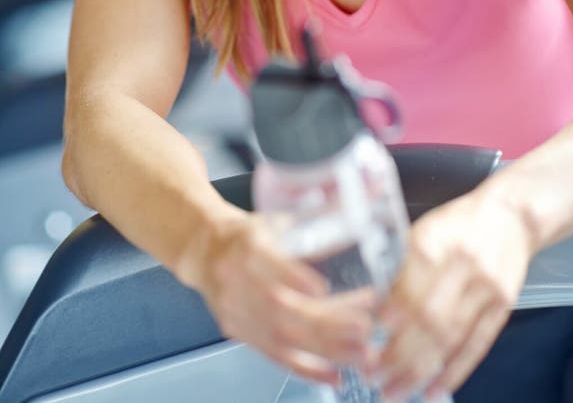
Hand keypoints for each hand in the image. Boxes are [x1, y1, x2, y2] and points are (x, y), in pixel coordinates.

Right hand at [182, 209, 375, 384]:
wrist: (203, 248)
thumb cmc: (247, 232)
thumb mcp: (276, 218)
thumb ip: (317, 218)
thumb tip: (367, 200)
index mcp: (247, 243)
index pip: (267, 261)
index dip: (293, 277)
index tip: (323, 289)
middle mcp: (236, 278)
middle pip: (279, 307)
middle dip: (325, 323)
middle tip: (363, 328)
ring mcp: (234, 309)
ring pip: (280, 336)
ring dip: (324, 349)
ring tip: (361, 354)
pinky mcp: (237, 331)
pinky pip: (273, 355)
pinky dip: (306, 368)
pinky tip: (334, 374)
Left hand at [366, 186, 534, 398]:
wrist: (512, 215)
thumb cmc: (460, 221)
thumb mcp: (426, 229)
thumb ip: (402, 264)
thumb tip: (374, 305)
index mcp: (438, 239)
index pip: (411, 284)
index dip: (389, 316)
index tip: (365, 337)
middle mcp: (464, 264)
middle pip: (430, 318)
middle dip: (398, 353)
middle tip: (372, 375)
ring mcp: (487, 288)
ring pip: (451, 337)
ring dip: (420, 370)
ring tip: (394, 391)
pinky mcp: (503, 306)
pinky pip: (477, 345)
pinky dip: (454, 371)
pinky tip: (433, 390)